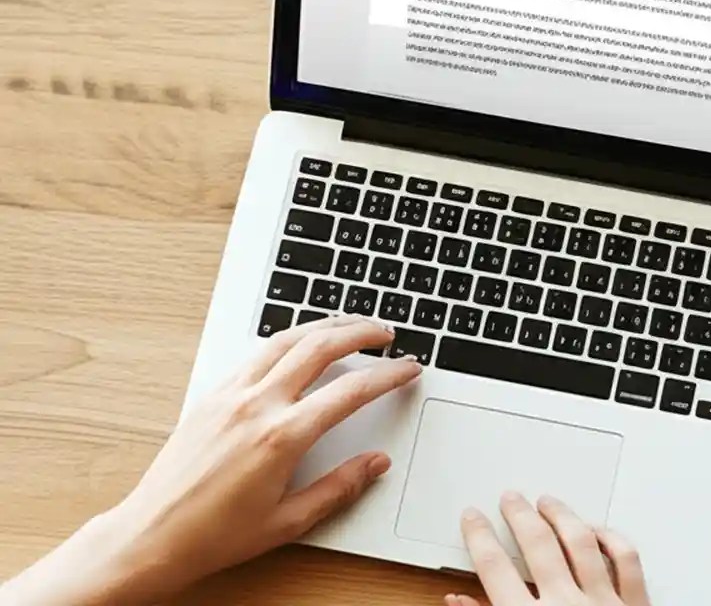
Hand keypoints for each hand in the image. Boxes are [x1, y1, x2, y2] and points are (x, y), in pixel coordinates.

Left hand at [0, 315, 420, 604]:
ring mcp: (230, 395)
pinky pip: (255, 354)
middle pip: (319, 347)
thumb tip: (375, 463)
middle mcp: (256, 405)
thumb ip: (340, 487)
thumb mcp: (290, 521)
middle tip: (385, 332)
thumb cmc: (215, 535)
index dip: (388, 375)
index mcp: (282, 437)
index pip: (350, 391)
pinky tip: (297, 343)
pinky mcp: (211, 396)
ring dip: (323, 326)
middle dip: (360, 332)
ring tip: (348, 324)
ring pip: (285, 339)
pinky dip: (286, 339)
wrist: (152, 536)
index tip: (408, 369)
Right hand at [447, 493, 650, 605]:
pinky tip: (598, 530)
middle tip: (509, 498)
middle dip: (518, 515)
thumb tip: (456, 603)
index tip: (473, 518)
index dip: (479, 537)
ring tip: (548, 502)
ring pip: (581, 542)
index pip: (494, 568)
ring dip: (562, 516)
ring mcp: (604, 604)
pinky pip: (627, 560)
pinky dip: (613, 539)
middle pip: (537, 544)